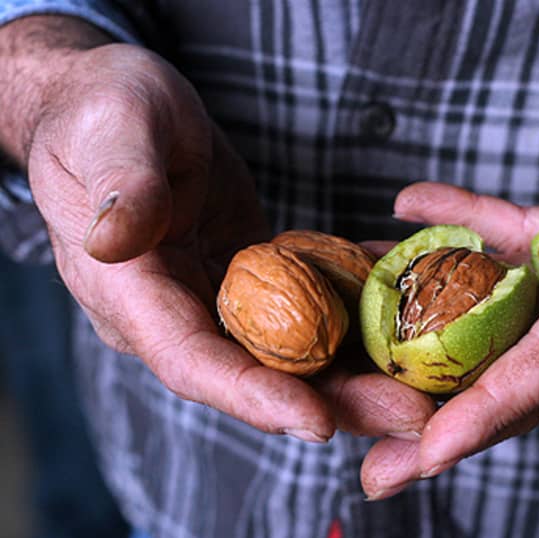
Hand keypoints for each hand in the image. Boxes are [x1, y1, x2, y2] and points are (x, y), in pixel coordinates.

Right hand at [15, 24, 432, 440]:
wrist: (118, 106)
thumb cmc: (104, 111)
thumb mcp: (110, 131)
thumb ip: (121, 186)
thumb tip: (113, 239)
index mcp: (132, 293)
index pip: (192, 362)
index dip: (253, 396)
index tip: (317, 422)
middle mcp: (178, 313)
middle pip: (258, 375)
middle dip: (335, 402)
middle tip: (411, 417)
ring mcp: (219, 300)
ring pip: (293, 353)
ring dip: (359, 376)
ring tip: (426, 392)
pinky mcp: (255, 277)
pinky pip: (309, 308)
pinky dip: (358, 322)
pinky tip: (412, 328)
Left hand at [358, 42, 538, 498]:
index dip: (495, 410)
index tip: (429, 454)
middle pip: (525, 377)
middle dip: (452, 426)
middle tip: (381, 469)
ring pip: (509, 325)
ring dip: (436, 340)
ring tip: (362, 358)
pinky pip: (517, 255)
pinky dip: (466, 240)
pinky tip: (416, 211)